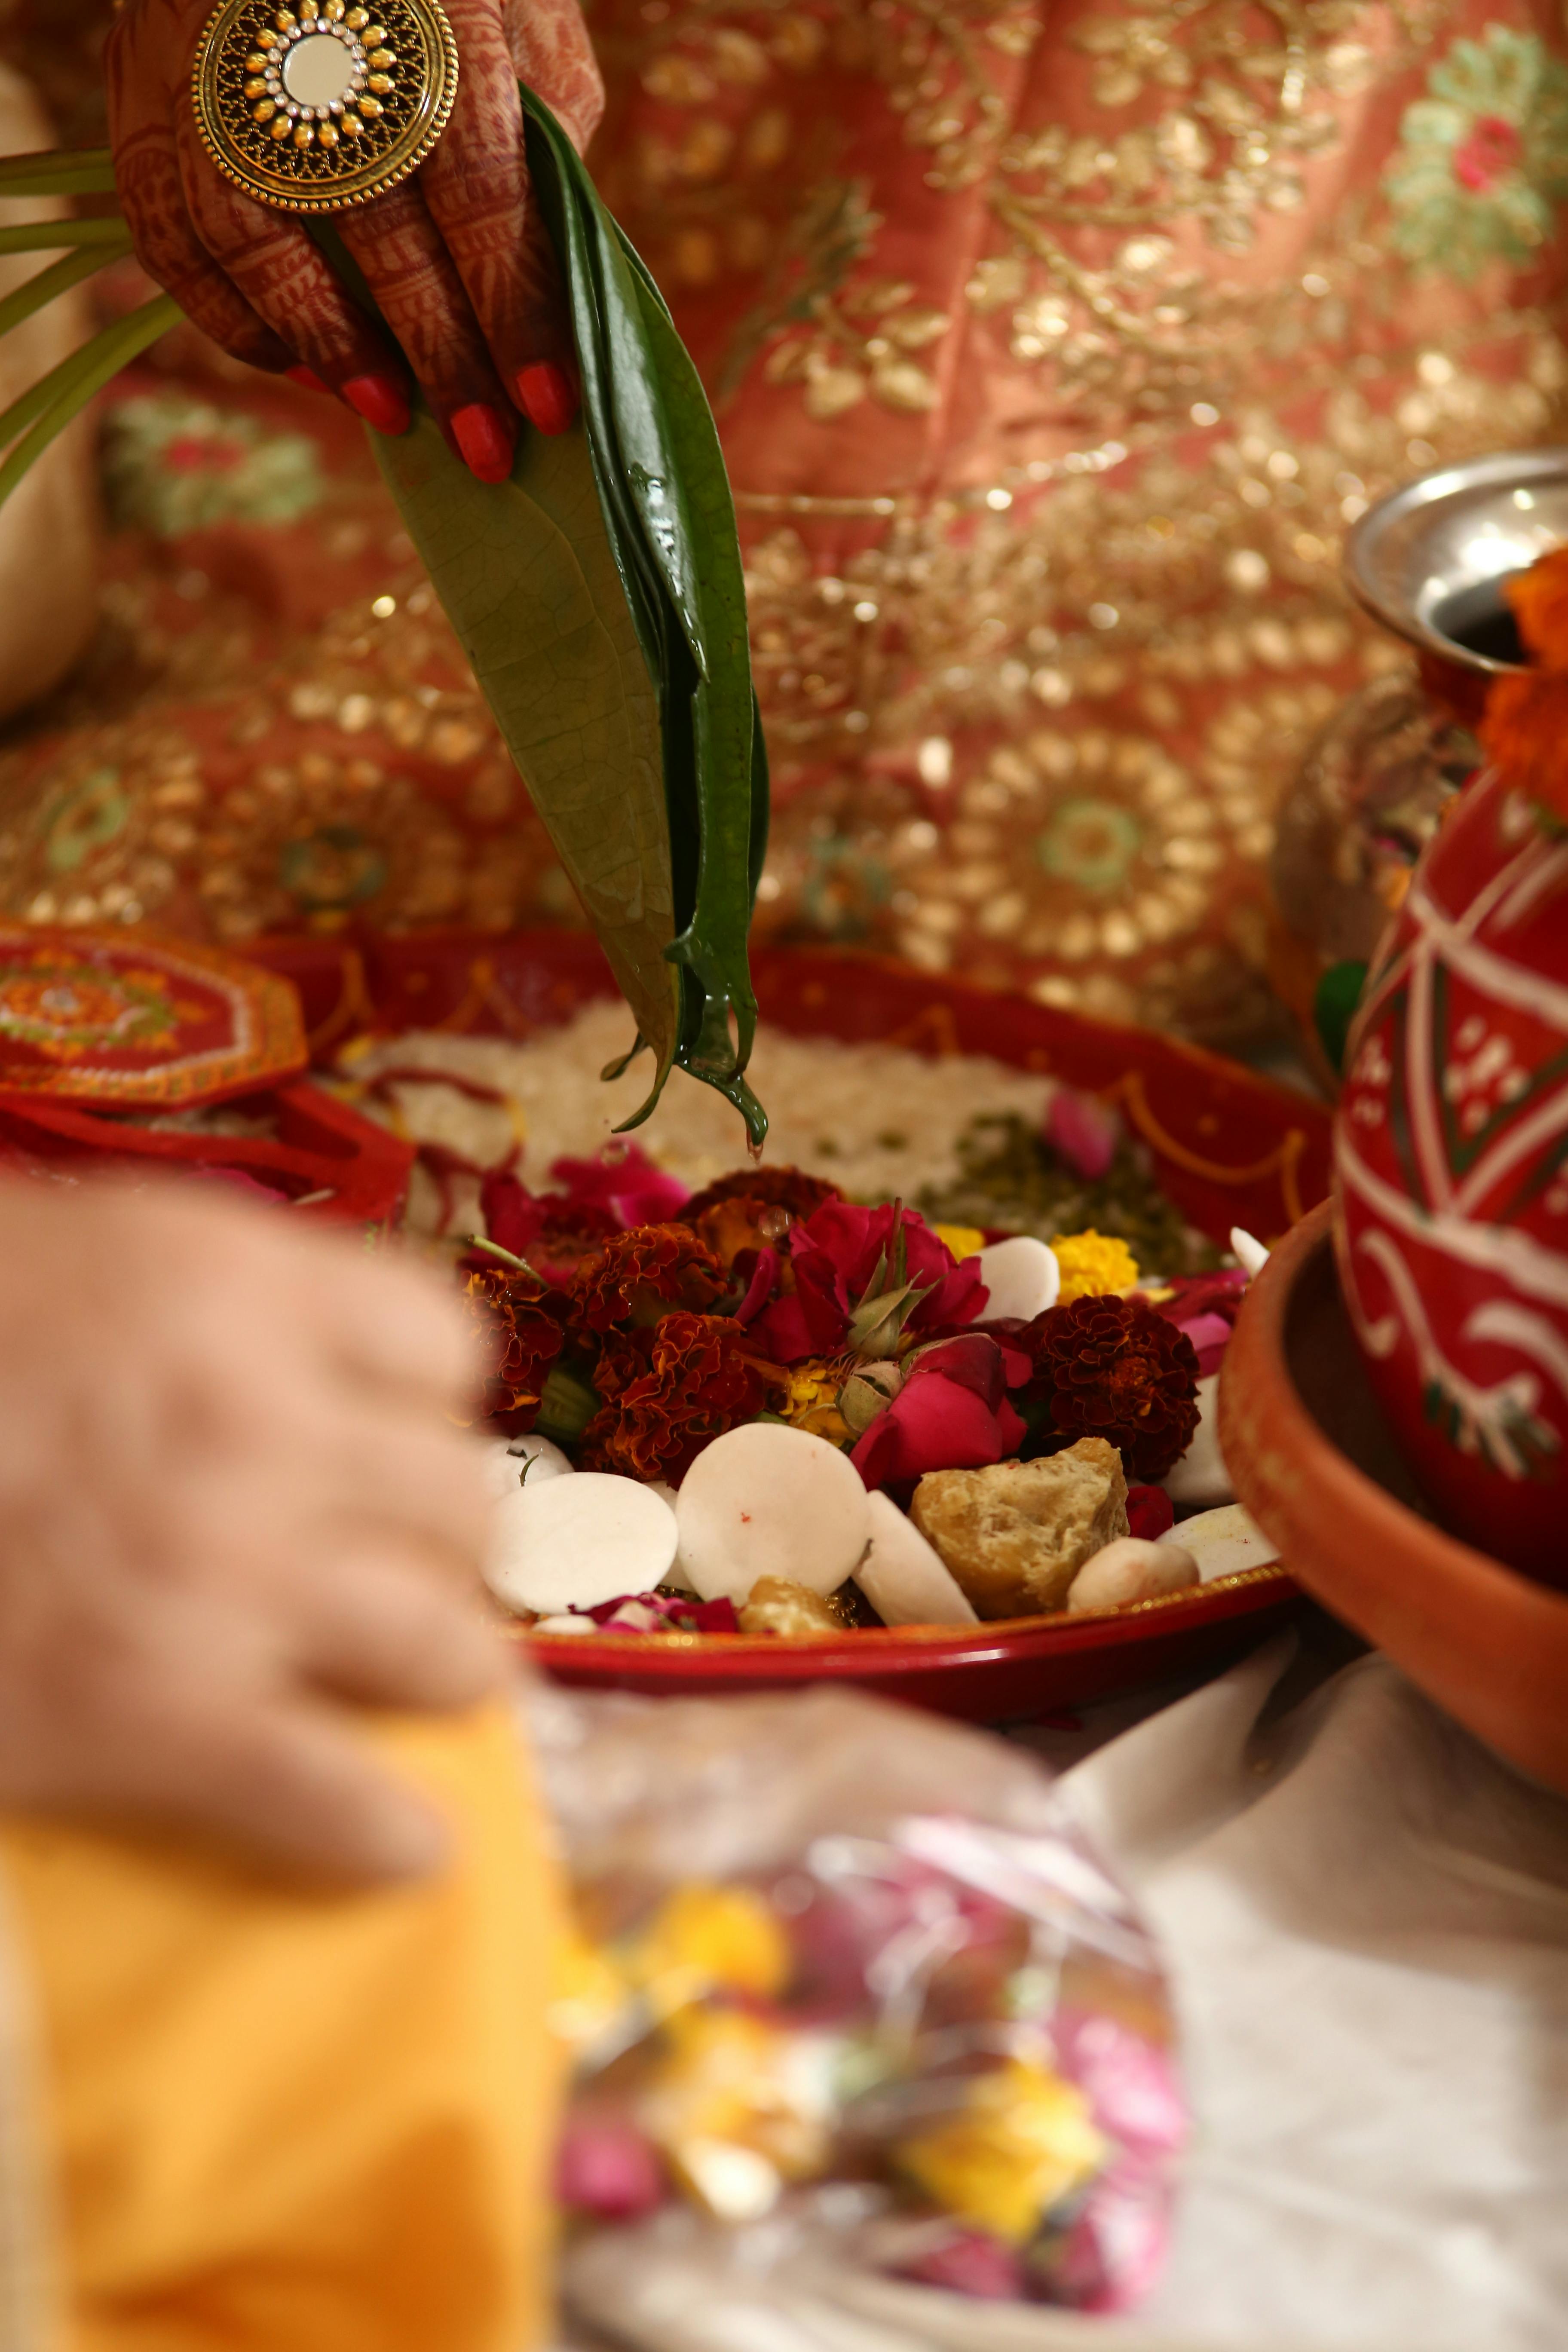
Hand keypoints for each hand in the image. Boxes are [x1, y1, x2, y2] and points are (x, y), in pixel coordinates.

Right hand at [0, 1177, 502, 1879]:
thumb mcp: (59, 1248)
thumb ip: (192, 1296)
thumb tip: (284, 1348)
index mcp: (233, 1286)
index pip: (442, 1347)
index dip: (425, 1401)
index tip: (398, 1436)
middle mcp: (261, 1426)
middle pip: (456, 1500)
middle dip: (440, 1538)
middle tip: (408, 1567)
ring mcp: (220, 1579)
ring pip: (442, 1644)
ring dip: (446, 1669)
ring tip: (430, 1683)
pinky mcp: (152, 1717)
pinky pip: (329, 1796)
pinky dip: (379, 1833)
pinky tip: (407, 1849)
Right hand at [106, 0, 604, 480]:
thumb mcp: (520, 10)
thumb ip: (543, 123)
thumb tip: (546, 266)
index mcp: (426, 10)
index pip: (476, 186)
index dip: (514, 309)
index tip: (548, 403)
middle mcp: (306, 35)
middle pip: (375, 227)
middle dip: (439, 357)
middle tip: (485, 450)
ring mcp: (209, 59)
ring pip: (253, 237)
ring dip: (328, 347)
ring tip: (390, 415)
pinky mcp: (140, 80)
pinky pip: (168, 226)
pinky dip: (232, 314)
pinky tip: (299, 366)